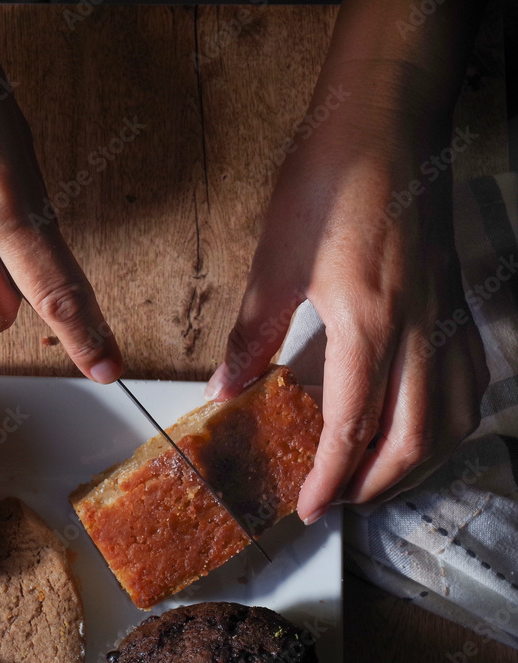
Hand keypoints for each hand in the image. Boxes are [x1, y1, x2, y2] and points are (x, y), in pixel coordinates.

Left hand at [204, 61, 488, 521]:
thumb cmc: (332, 178)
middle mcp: (419, 330)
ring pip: (453, 416)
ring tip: (378, 477)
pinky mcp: (455, 299)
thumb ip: (253, 333)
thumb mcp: (276, 258)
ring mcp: (446, 315)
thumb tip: (226, 387)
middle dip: (377, 485)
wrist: (388, 119)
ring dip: (418, 461)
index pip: (353, 428)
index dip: (330, 477)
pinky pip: (470, 379)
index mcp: (368, 323)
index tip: (309, 508)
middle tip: (339, 502)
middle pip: (413, 439)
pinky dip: (450, 418)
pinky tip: (425, 421)